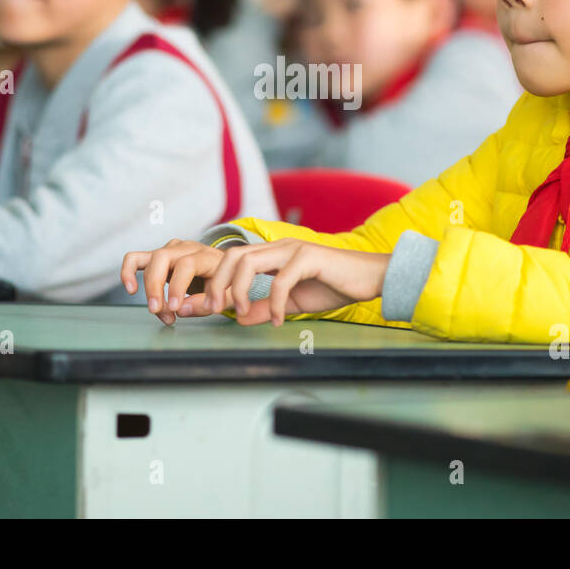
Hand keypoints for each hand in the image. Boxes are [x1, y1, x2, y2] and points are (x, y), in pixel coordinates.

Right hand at [120, 239, 225, 325]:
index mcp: (206, 255)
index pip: (186, 264)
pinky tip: (131, 288)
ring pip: (150, 260)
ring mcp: (170, 250)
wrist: (225, 270)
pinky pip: (136, 258)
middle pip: (162, 258)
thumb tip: (181, 310)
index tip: (175, 309)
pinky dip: (128, 271)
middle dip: (156, 287)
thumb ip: (206, 303)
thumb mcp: (225, 295)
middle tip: (158, 311)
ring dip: (147, 286)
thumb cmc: (225, 283)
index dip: (178, 287)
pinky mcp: (158, 256)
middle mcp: (187, 248)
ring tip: (154, 310)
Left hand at [122, 238, 388, 326]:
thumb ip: (266, 306)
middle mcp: (277, 247)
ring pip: (248, 261)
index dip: (212, 284)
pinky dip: (274, 302)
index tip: (199, 309)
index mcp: (271, 255)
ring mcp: (293, 250)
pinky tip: (278, 320)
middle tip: (213, 311)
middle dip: (216, 283)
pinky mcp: (310, 258)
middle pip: (231, 256)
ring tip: (241, 312)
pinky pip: (282, 279)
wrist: (371, 277)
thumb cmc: (334, 285)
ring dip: (237, 289)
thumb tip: (239, 317)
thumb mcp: (293, 301)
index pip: (230, 262)